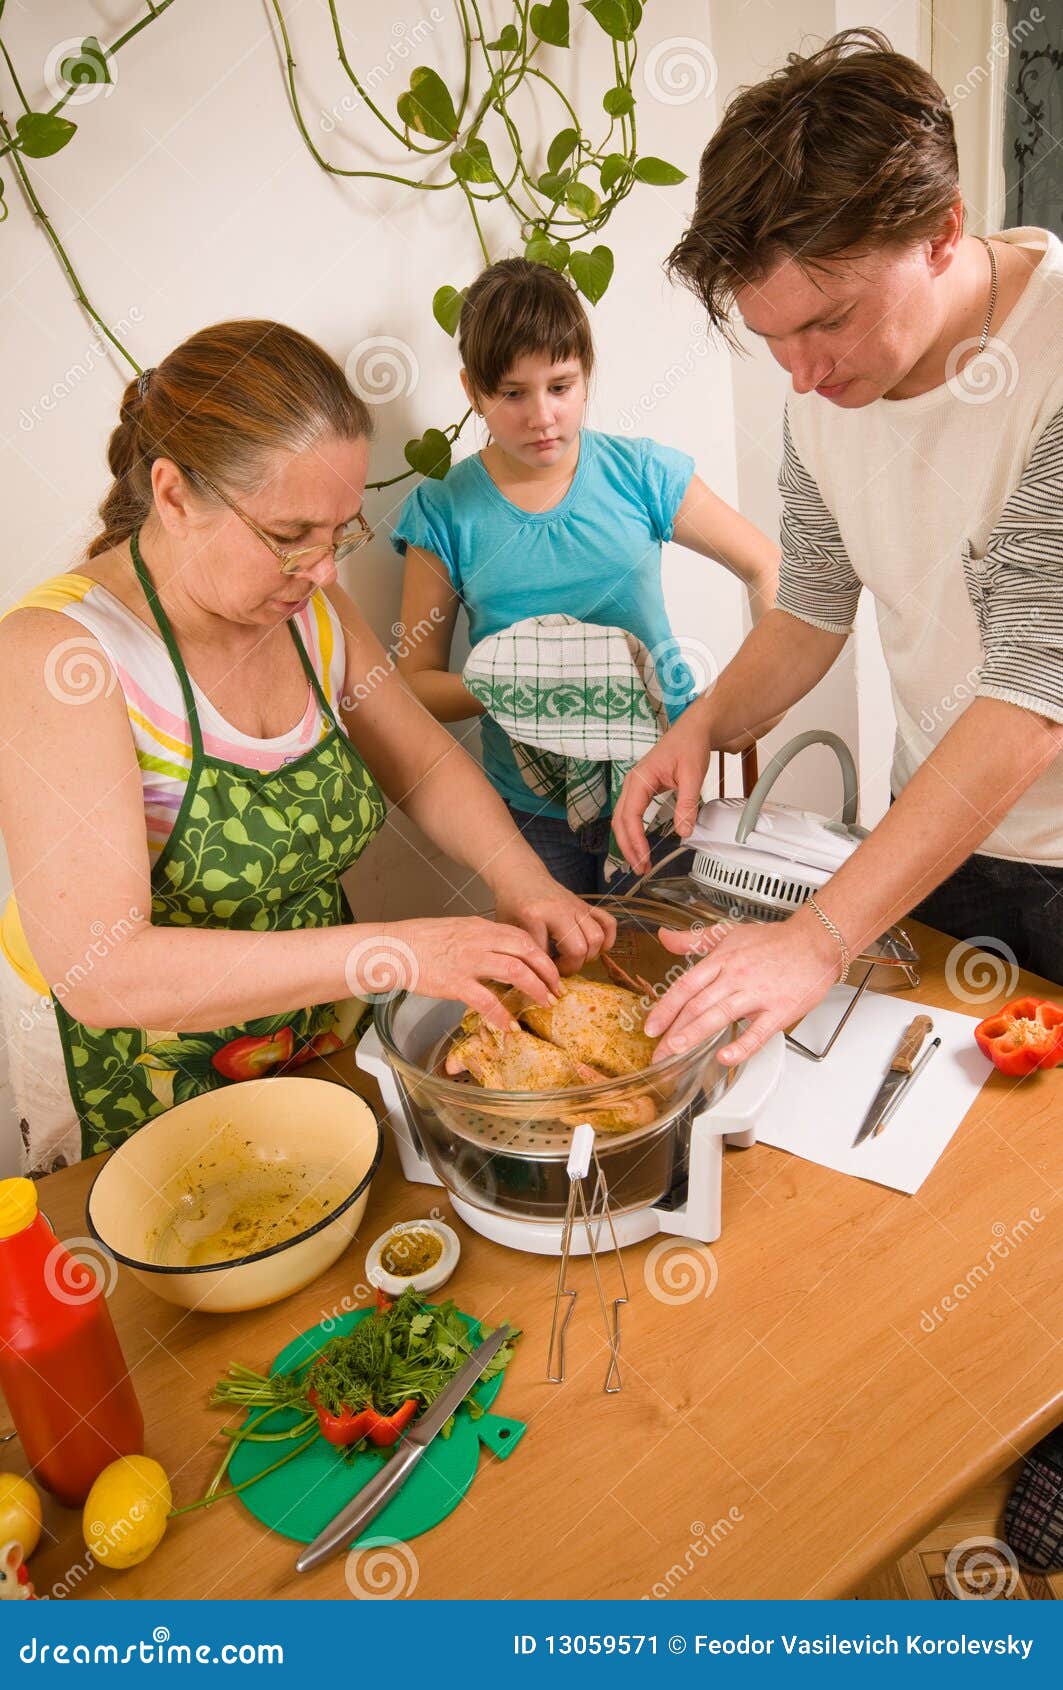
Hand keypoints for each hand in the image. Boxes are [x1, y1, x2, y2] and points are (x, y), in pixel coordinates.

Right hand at [347, 917, 562, 1031]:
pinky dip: (502, 1014)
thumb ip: (483, 938)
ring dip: (535, 989)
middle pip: (527, 952)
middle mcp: (480, 941)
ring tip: (544, 1003)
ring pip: (515, 971)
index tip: (552, 971)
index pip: (523, 937)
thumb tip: (505, 952)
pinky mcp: (455, 982)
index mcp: (482, 928)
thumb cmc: (424, 940)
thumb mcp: (460, 929)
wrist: (396, 948)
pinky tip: (509, 1026)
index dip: (542, 955)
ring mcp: (469, 961)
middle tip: (556, 990)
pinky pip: (486, 1000)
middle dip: (547, 972)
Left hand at [494, 872, 617, 974]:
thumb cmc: (511, 904)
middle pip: (578, 948)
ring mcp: (575, 906)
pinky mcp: (586, 905)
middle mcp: (558, 911)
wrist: (521, 875)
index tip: (540, 976)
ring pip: (596, 937)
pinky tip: (596, 949)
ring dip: (589, 956)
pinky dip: (608, 939)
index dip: (544, 972)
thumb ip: (520, 951)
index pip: (545, 956)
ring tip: (574, 959)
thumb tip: (534, 980)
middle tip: (560, 970)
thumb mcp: (507, 928)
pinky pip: (608, 923)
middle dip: (571, 967)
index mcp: (533, 916)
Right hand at [612, 698, 712, 874]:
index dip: (635, 840)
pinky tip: (639, 844)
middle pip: (620, 821)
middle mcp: (632, 783)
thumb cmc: (689, 746)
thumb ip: (687, 804)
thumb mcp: (693, 776)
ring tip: (639, 862)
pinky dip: (631, 832)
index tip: (644, 859)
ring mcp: (634, 786)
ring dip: (628, 842)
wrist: (692, 730)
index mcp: (640, 779)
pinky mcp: (641, 790)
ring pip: (622, 819)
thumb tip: (683, 832)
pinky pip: (629, 814)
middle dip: (627, 847)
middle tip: (640, 868)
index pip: (631, 816)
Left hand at [643, 907, 843, 1065]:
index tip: (650, 1027)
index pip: (685, 986)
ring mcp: (757, 994)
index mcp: (721, 960)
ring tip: (676, 1052)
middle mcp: (735, 977)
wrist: (816, 941)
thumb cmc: (774, 941)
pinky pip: (758, 1032)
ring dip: (694, 1035)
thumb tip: (664, 937)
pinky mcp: (780, 1010)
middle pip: (697, 1004)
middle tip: (657, 1052)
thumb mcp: (728, 933)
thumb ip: (692, 938)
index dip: (665, 1008)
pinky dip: (740, 1046)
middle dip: (673, 1031)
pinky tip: (724, 1058)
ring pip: (719, 1015)